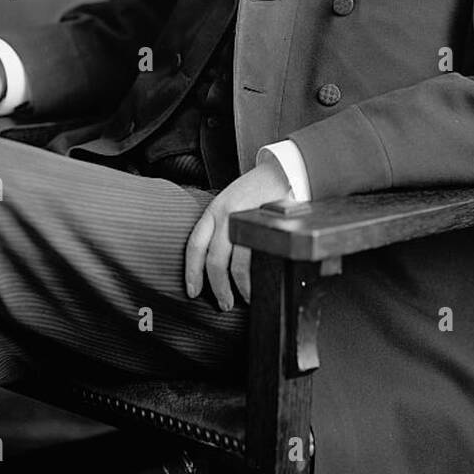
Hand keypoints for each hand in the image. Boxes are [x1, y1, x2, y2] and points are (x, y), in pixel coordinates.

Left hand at [184, 160, 292, 309]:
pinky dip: (259, 275)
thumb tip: (214, 265)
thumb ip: (221, 228)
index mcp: (214, 210)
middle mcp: (226, 214)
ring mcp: (246, 219)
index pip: (195, 245)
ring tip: (246, 298)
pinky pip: (259, 256)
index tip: (193, 291)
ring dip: (241, 287)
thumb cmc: (256, 191)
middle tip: (224, 303)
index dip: (192, 273)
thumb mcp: (230, 204)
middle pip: (215, 260)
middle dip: (218, 287)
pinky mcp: (266, 223)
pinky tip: (261, 282)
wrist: (282, 170)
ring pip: (238, 263)